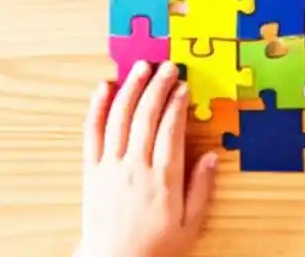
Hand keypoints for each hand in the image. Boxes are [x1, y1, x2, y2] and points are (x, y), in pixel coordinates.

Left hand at [77, 63, 217, 256]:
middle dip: (158, 87)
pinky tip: (104, 88)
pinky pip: (92, 132)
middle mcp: (136, 166)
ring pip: (120, 117)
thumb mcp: (190, 225)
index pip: (171, 129)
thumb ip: (201, 189)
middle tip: (167, 66)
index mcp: (163, 178)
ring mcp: (111, 166)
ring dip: (131, 88)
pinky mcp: (91, 170)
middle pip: (147, 116)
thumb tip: (213, 158)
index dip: (177, 104)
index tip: (184, 87)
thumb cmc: (155, 248)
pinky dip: (97, 107)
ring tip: (141, 67)